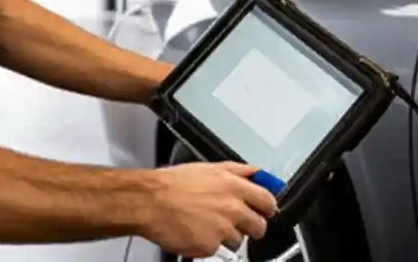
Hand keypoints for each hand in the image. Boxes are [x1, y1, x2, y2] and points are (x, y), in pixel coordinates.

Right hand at [139, 161, 277, 258]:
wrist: (149, 202)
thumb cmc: (173, 184)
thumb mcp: (209, 168)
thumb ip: (239, 171)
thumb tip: (257, 174)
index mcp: (234, 186)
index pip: (268, 201)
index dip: (267, 208)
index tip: (264, 210)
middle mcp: (232, 208)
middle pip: (259, 226)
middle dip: (251, 227)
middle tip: (237, 223)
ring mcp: (222, 229)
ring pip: (238, 240)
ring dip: (227, 236)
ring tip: (207, 225)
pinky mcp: (210, 246)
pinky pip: (218, 250)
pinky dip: (209, 243)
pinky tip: (196, 232)